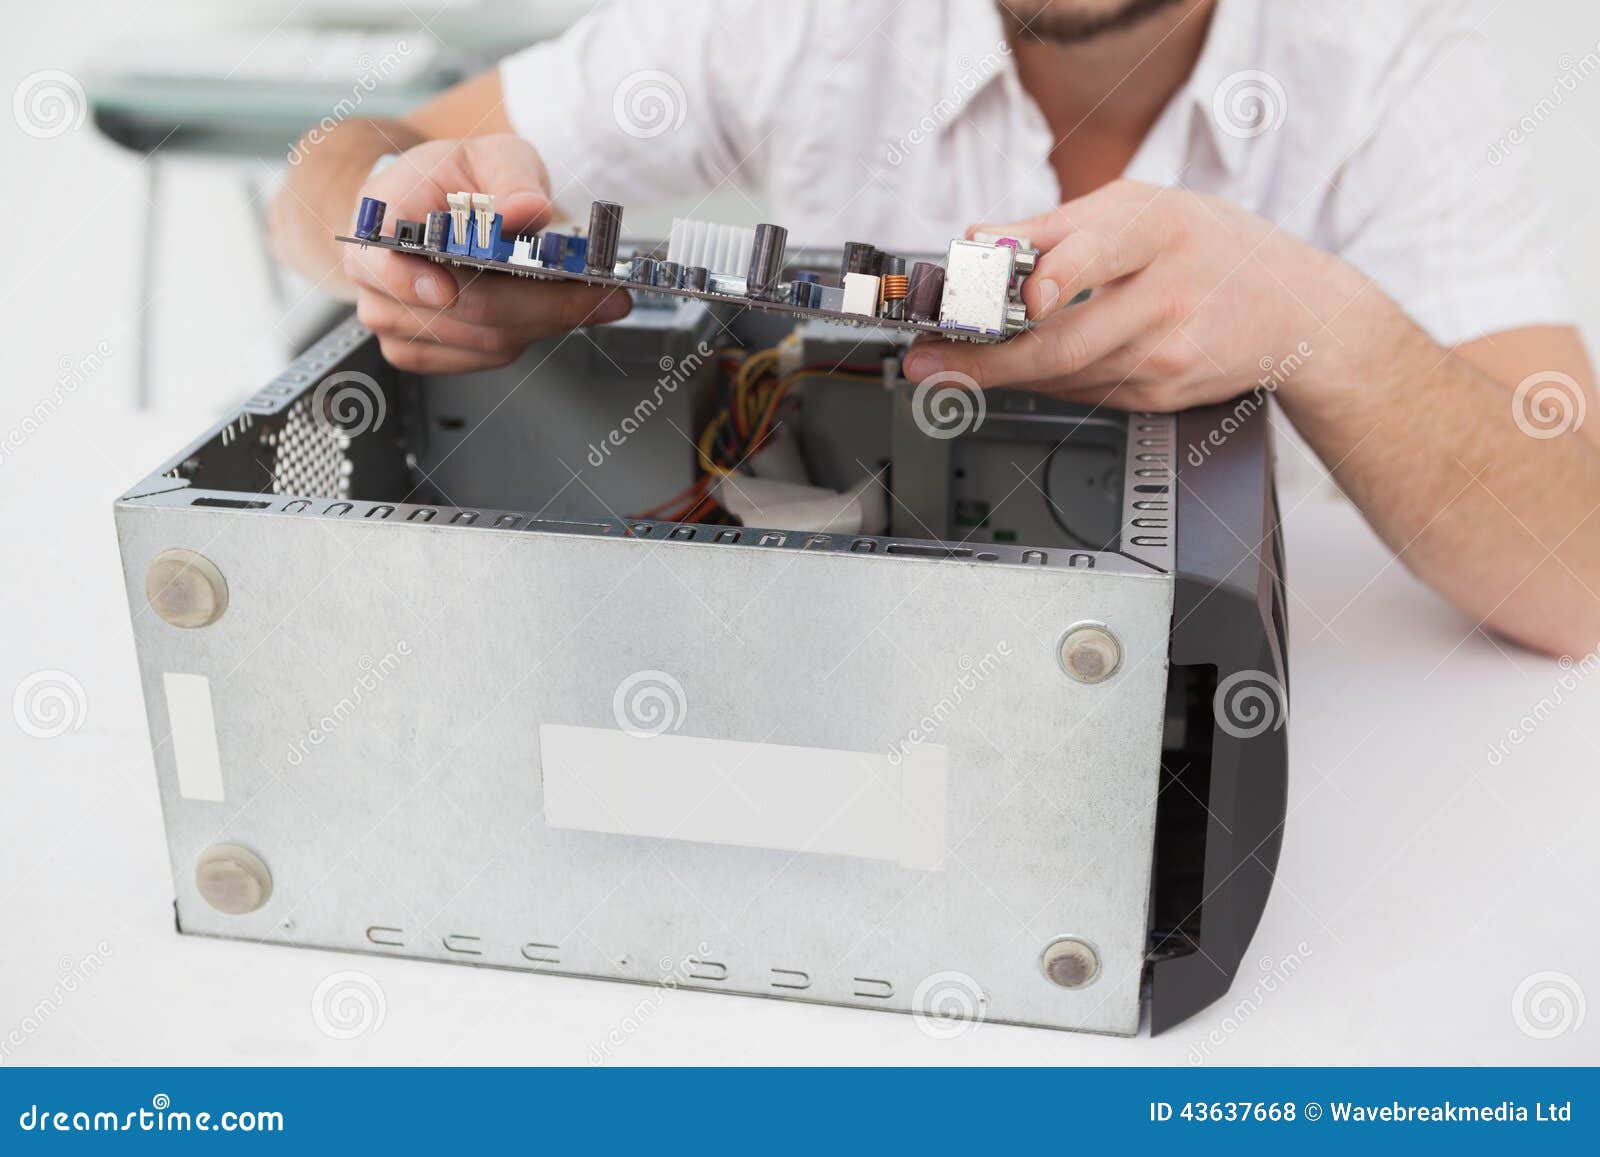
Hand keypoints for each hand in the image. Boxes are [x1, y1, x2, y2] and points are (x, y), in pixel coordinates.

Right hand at [344, 134, 631, 372]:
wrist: (427, 205)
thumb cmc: (452, 180)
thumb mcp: (488, 154)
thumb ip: (510, 177)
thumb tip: (527, 209)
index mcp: (379, 221)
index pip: (387, 263)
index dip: (416, 282)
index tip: (451, 288)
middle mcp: (374, 278)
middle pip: (463, 308)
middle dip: (542, 304)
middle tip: (602, 295)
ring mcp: (392, 321)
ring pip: (482, 340)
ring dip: (543, 322)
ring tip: (592, 300)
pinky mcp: (419, 350)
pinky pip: (484, 358)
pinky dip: (527, 337)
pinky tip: (553, 313)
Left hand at [901, 179, 1356, 410]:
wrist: (1299, 314)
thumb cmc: (1213, 247)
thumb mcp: (1144, 208)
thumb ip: (1057, 224)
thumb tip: (979, 238)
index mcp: (1160, 230)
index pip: (1095, 253)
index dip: (1050, 277)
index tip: (1008, 296)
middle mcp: (1167, 295)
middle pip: (1063, 341)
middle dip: (982, 360)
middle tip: (927, 362)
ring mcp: (1167, 354)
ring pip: (1062, 375)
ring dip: (1000, 374)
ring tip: (950, 365)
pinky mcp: (1162, 396)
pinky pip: (1082, 394)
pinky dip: (1042, 382)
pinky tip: (1020, 370)